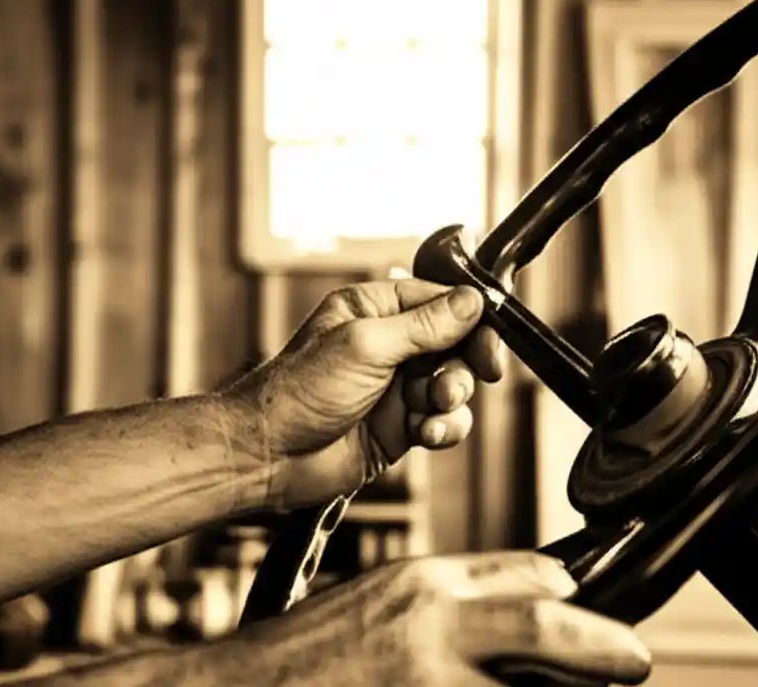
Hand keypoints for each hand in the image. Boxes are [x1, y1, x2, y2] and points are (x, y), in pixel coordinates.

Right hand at [213, 551, 651, 685]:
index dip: (576, 602)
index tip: (602, 622)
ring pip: (523, 685)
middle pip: (542, 624)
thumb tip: (547, 589)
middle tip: (636, 660)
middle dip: (601, 646)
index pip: (528, 576)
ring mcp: (427, 681)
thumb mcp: (386, 599)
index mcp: (424, 584)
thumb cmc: (311, 652)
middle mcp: (430, 628)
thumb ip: (459, 595)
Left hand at [229, 278, 502, 507]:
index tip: (487, 343)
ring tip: (430, 410)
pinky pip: (443, 421)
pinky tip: (426, 434)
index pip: (442, 302)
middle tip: (451, 385)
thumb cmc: (299, 392)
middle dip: (462, 366)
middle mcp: (390, 345)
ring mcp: (397, 387)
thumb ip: (425, 325)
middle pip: (457, 346)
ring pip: (455, 386)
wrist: (270, 455)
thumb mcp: (366, 346)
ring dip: (452, 400)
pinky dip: (443, 428)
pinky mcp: (400, 426)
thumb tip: (472, 302)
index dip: (472, 321)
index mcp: (376, 309)